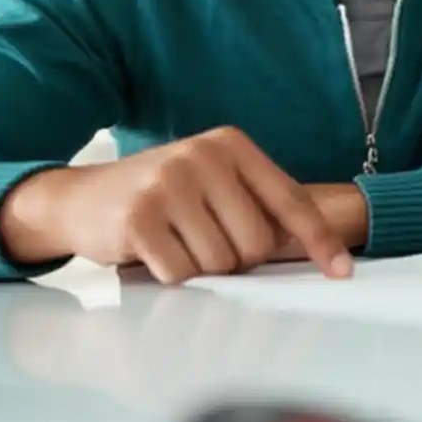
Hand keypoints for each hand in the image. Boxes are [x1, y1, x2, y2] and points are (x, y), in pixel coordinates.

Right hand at [0, 126, 352, 283]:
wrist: (80, 198)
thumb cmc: (161, 198)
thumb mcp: (213, 185)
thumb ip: (257, 207)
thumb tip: (321, 253)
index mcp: (231, 145)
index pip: (292, 201)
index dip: (320, 241)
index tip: (342, 272)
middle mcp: (202, 156)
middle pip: (256, 244)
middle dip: (237, 259)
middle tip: (204, 242)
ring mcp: (168, 184)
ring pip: (221, 263)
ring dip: (202, 269)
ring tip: (177, 243)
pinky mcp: (139, 217)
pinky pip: (183, 273)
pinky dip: (173, 276)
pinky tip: (154, 253)